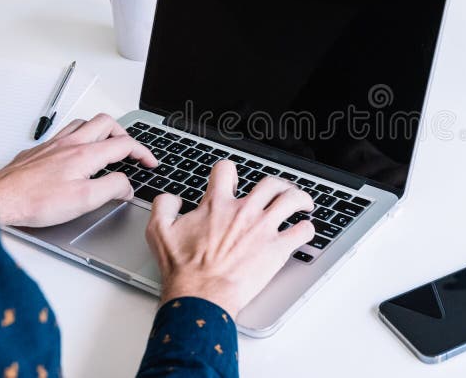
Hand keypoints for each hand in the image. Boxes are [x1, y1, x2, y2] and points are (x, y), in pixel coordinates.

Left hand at [0, 114, 156, 226]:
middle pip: (106, 123)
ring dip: (102, 131)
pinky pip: (65, 132)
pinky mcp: (40, 150)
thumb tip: (126, 185)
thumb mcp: (84, 200)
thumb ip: (112, 188)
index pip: (124, 144)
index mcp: (86, 154)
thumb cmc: (36, 201)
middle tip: (130, 150)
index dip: (143, 152)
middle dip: (125, 134)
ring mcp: (54, 144)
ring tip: (107, 145)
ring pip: (85, 123)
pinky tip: (76, 150)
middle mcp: (71, 143)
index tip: (150, 163)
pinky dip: (80, 135)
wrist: (0, 198)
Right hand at [145, 160, 314, 317]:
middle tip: (280, 190)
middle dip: (278, 184)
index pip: (226, 170)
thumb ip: (163, 206)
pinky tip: (305, 230)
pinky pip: (302, 232)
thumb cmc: (183, 269)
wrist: (200, 295)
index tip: (233, 180)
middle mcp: (244, 211)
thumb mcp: (159, 231)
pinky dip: (307, 229)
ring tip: (303, 202)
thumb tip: (172, 198)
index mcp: (217, 204)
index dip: (229, 172)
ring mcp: (263, 228)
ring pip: (292, 200)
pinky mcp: (277, 249)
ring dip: (300, 198)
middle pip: (270, 182)